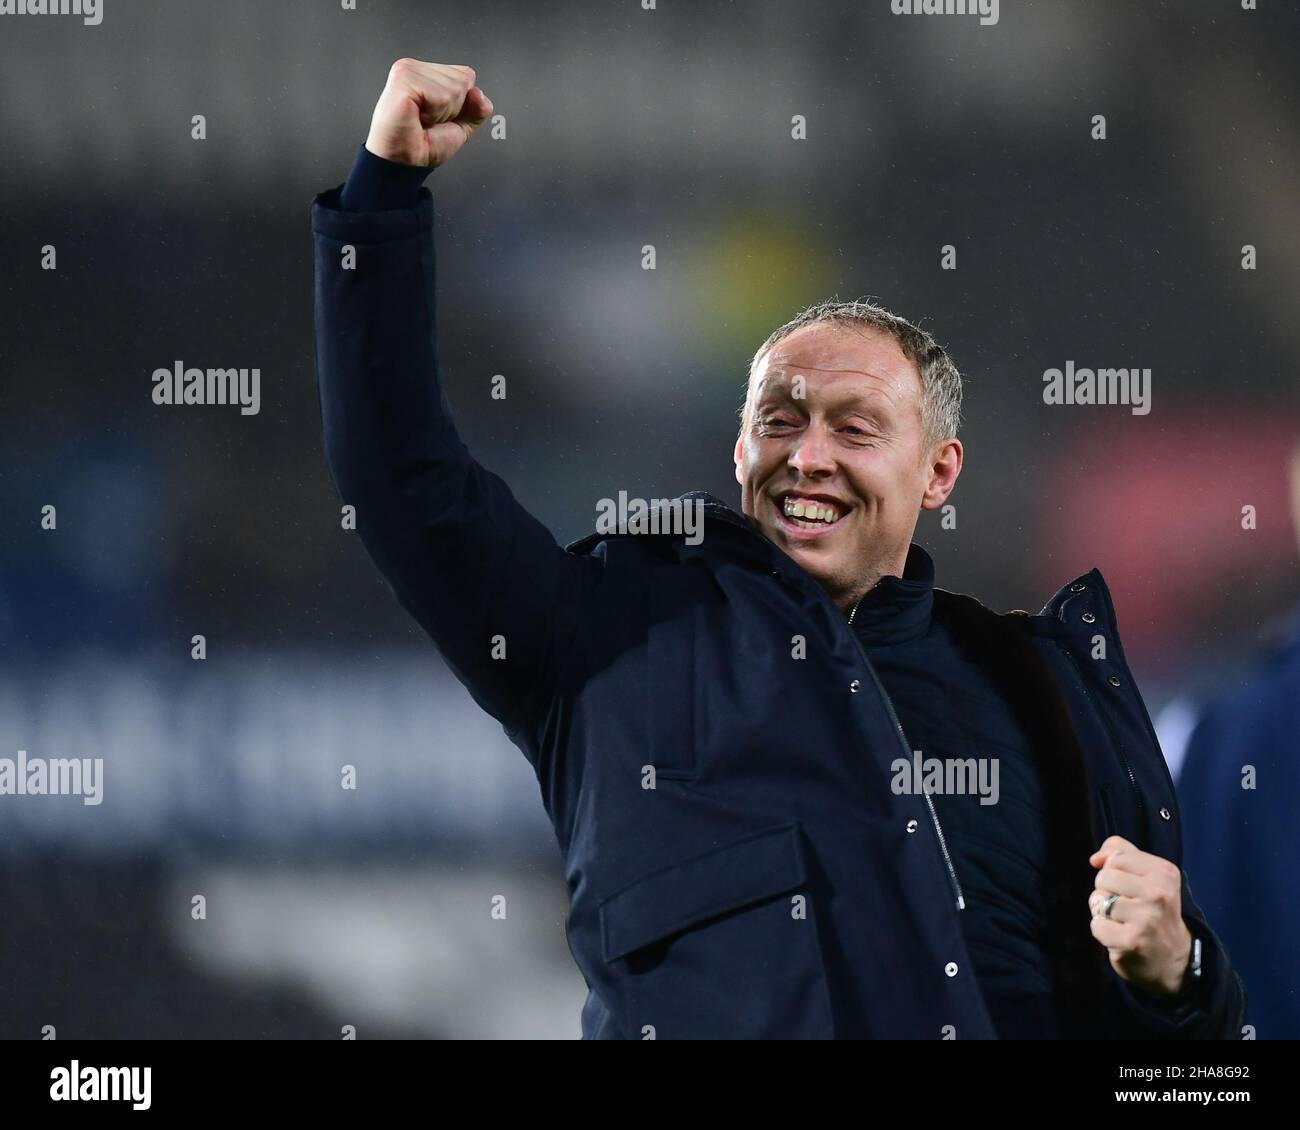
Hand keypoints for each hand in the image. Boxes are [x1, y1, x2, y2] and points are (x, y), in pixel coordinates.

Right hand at [364, 59, 493, 167]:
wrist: (403, 161)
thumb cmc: (421, 145)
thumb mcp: (460, 127)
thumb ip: (477, 110)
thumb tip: (479, 94)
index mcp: (427, 73)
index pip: (467, 75)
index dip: (461, 104)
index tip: (438, 116)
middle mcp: (417, 68)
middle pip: (463, 80)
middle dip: (452, 109)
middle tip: (429, 120)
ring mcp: (409, 71)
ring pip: (454, 88)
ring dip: (442, 113)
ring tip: (422, 120)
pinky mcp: (404, 80)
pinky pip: (440, 96)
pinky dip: (434, 114)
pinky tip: (417, 117)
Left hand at [1088, 835, 1192, 996]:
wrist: (1172, 958)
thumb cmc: (1152, 910)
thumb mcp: (1147, 874)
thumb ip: (1120, 852)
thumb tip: (1095, 859)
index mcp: (1165, 873)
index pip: (1115, 857)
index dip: (1114, 872)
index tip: (1133, 888)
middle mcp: (1159, 894)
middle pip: (1103, 877)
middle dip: (1107, 891)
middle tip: (1128, 908)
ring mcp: (1147, 918)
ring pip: (1098, 900)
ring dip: (1103, 912)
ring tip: (1124, 922)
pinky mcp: (1132, 941)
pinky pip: (1096, 925)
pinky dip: (1102, 931)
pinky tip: (1121, 936)